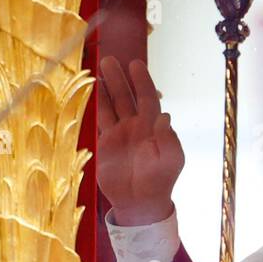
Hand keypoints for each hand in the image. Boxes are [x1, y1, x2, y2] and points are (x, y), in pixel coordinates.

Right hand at [96, 57, 182, 225]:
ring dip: (106, 87)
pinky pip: (101, 118)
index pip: (148, 98)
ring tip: (98, 68)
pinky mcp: (107, 142)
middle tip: (109, 59)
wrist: (141, 202)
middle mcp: (137, 125)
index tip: (135, 64)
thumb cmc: (160, 181)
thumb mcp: (171, 160)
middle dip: (119, 78)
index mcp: (154, 127)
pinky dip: (97, 104)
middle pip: (127, 96)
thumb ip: (169, 139)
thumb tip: (165, 115)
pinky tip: (91, 91)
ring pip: (113, 104)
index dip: (142, 81)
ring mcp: (121, 133)